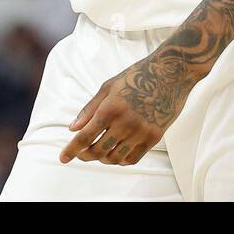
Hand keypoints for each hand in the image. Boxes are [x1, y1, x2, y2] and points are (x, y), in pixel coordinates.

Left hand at [58, 51, 199, 165]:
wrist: (170, 73)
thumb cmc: (137, 76)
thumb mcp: (108, 87)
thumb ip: (89, 109)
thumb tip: (73, 128)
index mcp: (110, 108)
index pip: (85, 137)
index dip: (71, 150)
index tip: (63, 158)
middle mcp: (125, 123)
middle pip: (98, 150)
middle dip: (85, 155)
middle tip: (81, 153)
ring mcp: (141, 132)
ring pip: (114, 158)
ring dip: (103, 158)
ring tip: (99, 151)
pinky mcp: (154, 137)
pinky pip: (132, 158)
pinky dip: (120, 160)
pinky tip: (116, 153)